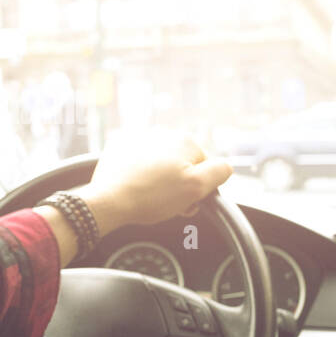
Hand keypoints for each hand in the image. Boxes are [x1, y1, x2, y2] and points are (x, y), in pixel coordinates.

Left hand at [78, 130, 232, 230]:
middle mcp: (162, 133)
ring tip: (150, 198)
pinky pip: (139, 163)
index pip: (204, 167)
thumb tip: (226, 166)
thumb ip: (219, 172)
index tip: (186, 202)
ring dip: (160, 180)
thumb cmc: (152, 196)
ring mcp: (139, 138)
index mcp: (184, 140)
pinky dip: (140, 175)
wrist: (109, 201)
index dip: (198, 188)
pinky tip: (136, 188)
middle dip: (179, 184)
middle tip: (168, 203)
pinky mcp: (120, 148)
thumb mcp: (196, 187)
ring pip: (160, 163)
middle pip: (181, 164)